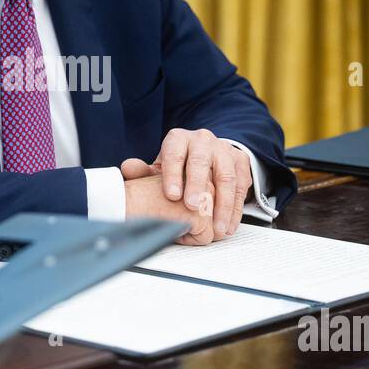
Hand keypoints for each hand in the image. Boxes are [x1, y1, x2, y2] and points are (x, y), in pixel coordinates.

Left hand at [123, 129, 251, 237]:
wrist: (206, 154)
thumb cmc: (177, 166)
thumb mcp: (159, 168)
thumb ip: (143, 172)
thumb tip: (127, 168)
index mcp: (178, 140)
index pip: (175, 154)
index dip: (173, 174)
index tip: (172, 196)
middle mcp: (202, 140)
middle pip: (201, 162)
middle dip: (197, 185)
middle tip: (193, 207)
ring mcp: (224, 149)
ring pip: (226, 176)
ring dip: (222, 204)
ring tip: (217, 228)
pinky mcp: (241, 161)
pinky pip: (241, 186)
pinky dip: (236, 208)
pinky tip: (229, 225)